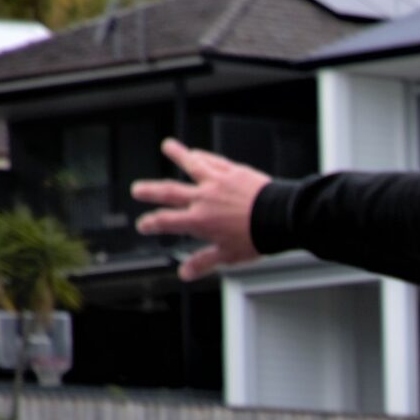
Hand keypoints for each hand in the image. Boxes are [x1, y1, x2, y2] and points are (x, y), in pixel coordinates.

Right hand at [131, 140, 271, 281]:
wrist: (282, 218)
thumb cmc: (258, 238)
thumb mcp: (228, 255)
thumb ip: (204, 262)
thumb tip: (184, 273)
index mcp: (200, 221)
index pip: (167, 222)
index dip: (152, 223)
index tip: (143, 225)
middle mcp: (203, 198)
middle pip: (169, 192)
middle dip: (151, 191)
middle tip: (138, 189)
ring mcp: (217, 182)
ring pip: (191, 165)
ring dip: (177, 154)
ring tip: (168, 146)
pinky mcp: (233, 171)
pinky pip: (213, 160)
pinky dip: (202, 156)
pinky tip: (196, 152)